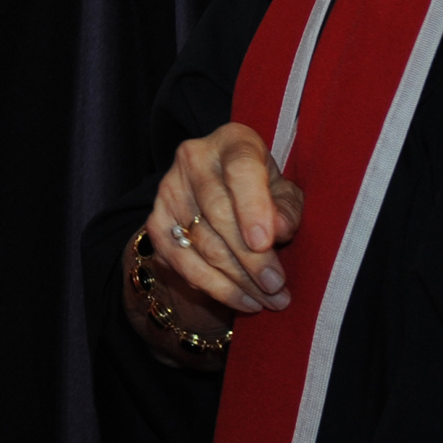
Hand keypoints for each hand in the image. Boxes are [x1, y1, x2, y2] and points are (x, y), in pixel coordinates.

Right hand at [144, 123, 304, 316]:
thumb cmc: (265, 194)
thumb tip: (278, 228)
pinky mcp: (155, 221)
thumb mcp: (286, 194)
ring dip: (237, 279)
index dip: (253, 206)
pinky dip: (214, 287)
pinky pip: (182, 261)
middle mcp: (193, 159)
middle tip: (277, 287)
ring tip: (269, 301)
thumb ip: (287, 208)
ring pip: (202, 242)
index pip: (240, 170)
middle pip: (218, 212)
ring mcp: (169, 190)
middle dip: (250, 257)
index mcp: (233, 142)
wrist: (223, 198)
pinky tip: (243, 301)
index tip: (267, 242)